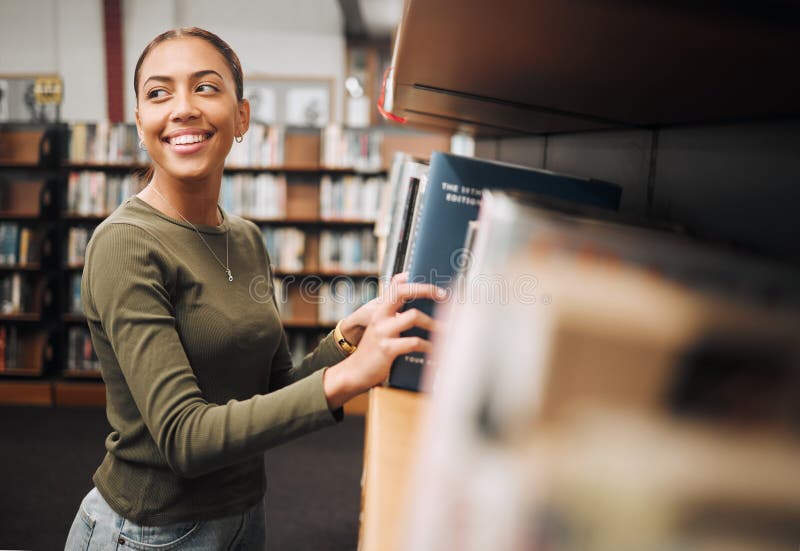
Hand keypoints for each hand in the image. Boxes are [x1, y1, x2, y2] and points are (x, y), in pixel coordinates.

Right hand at [323, 273, 444, 408]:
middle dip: (426, 290)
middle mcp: (380, 316)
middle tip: (444, 295)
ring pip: (413, 316)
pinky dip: (428, 345)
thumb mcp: (381, 329)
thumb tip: (416, 305)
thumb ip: (394, 316)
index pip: (396, 285)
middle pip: (403, 292)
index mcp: (380, 310)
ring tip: (446, 329)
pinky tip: (434, 349)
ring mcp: (383, 331)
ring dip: (433, 323)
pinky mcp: (387, 348)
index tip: (435, 284)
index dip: (415, 280)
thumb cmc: (373, 351)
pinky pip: (414, 342)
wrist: (354, 372)